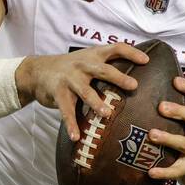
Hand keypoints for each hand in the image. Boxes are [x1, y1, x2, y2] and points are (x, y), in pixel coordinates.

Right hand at [16, 43, 149, 141]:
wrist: (37, 71)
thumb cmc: (70, 68)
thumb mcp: (87, 60)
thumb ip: (106, 67)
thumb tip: (135, 79)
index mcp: (93, 55)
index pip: (115, 48)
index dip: (131, 53)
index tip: (146, 61)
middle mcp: (82, 65)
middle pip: (103, 70)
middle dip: (118, 77)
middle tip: (133, 85)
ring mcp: (69, 79)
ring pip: (85, 91)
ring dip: (96, 103)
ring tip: (107, 114)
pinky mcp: (58, 93)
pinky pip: (66, 110)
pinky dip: (71, 124)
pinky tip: (76, 136)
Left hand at [147, 76, 184, 184]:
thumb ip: (177, 106)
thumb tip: (152, 82)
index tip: (175, 80)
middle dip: (179, 111)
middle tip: (161, 106)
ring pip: (183, 143)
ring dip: (168, 138)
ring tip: (152, 134)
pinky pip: (176, 171)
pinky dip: (164, 172)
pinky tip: (150, 171)